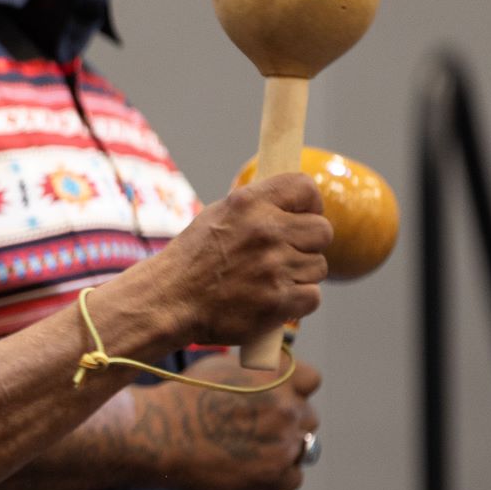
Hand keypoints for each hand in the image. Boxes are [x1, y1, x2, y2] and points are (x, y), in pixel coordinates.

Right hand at [138, 356, 321, 489]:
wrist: (160, 434)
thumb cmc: (184, 396)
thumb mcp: (223, 366)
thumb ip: (258, 370)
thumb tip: (277, 373)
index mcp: (279, 376)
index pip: (312, 380)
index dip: (295, 389)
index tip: (279, 396)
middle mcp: (287, 408)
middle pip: (308, 417)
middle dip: (288, 421)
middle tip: (258, 427)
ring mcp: (282, 444)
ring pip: (302, 448)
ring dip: (283, 448)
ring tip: (251, 449)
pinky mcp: (273, 475)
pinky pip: (293, 478)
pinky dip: (277, 476)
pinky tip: (253, 469)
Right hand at [146, 175, 332, 346]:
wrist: (168, 301)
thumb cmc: (192, 260)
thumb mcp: (218, 216)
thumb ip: (258, 207)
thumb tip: (296, 205)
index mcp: (249, 203)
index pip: (306, 188)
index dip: (310, 205)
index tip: (301, 217)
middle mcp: (265, 231)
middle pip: (322, 231)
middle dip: (308, 244)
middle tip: (283, 254)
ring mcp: (274, 267)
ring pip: (318, 267)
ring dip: (298, 275)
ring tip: (266, 279)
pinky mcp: (278, 301)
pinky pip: (312, 296)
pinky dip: (295, 301)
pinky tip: (270, 298)